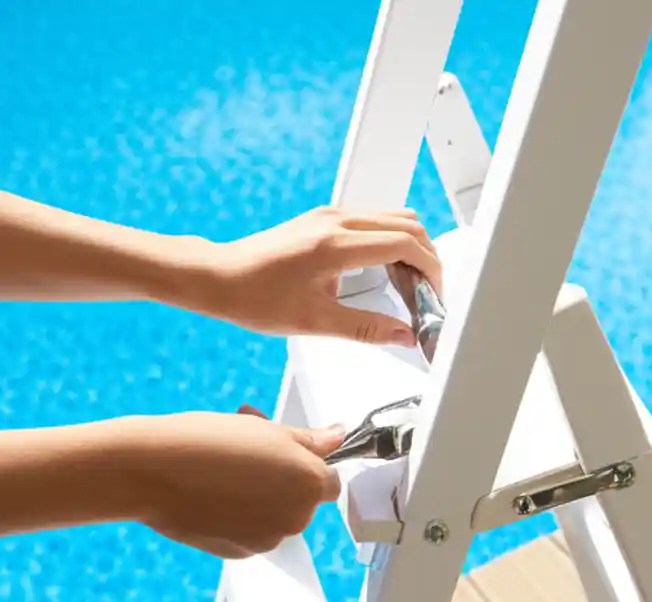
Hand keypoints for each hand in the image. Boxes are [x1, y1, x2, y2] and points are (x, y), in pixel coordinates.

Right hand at [116, 406, 343, 558]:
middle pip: (301, 499)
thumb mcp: (266, 429)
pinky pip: (250, 532)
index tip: (282, 452)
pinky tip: (210, 494)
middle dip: (280, 477)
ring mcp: (267, 539)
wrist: (153, 471)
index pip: (328, 480)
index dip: (306, 464)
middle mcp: (296, 518)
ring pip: (275, 516)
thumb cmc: (208, 441)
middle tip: (246, 450)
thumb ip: (308, 440)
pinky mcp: (239, 552)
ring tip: (221, 469)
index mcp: (309, 483)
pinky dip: (238, 516)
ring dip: (258, 496)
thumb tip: (338, 437)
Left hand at [210, 207, 442, 345]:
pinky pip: (372, 221)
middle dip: (427, 258)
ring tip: (409, 288)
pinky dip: (390, 242)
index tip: (435, 297)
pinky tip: (385, 274)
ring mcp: (330, 215)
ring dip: (410, 248)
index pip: (405, 244)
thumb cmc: (254, 297)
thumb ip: (366, 328)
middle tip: (428, 295)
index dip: (430, 271)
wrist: (217, 277)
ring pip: (392, 219)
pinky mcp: (324, 219)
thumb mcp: (315, 321)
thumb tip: (403, 336)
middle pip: (407, 225)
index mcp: (336, 244)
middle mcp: (336, 220)